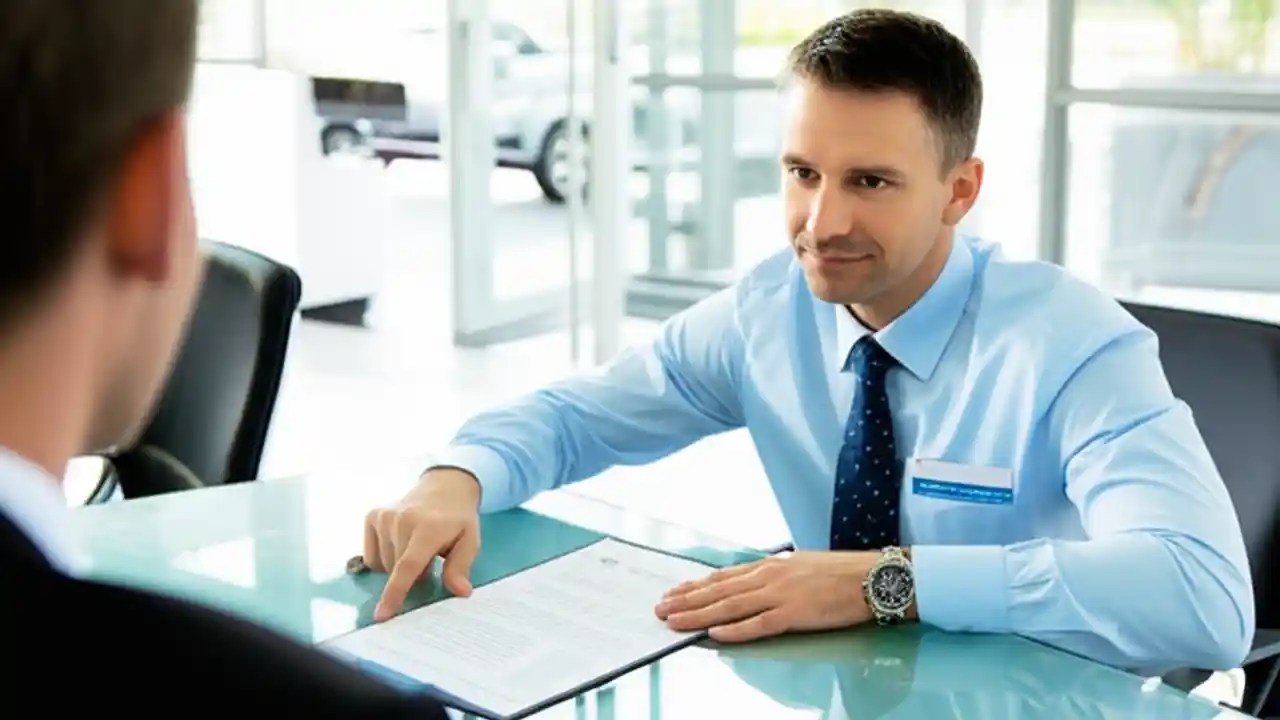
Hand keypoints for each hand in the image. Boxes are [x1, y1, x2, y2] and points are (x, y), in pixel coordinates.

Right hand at [364, 468, 481, 621]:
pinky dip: (384, 559)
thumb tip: (460, 591)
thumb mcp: (470, 541)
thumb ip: (461, 566)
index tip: (382, 615)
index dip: (395, 593)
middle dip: (412, 577)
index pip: (408, 566)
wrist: (445, 487)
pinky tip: (399, 544)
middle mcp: (401, 520)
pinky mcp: (373, 516)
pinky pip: (371, 556)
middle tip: (429, 561)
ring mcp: (384, 516)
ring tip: (415, 548)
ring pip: (383, 565)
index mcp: (428, 528)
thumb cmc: (458, 519)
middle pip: (396, 570)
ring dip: (398, 567)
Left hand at [654, 552, 881, 642]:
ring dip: (699, 614)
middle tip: (660, 608)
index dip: (696, 585)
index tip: (673, 591)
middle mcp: (770, 576)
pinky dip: (734, 630)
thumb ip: (776, 576)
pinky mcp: (795, 614)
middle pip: (719, 591)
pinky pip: (758, 624)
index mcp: (771, 566)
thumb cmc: (843, 572)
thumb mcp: (801, 566)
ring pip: (730, 606)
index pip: (724, 576)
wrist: (874, 576)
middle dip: (687, 600)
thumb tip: (755, 583)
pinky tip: (714, 634)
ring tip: (675, 620)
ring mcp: (781, 595)